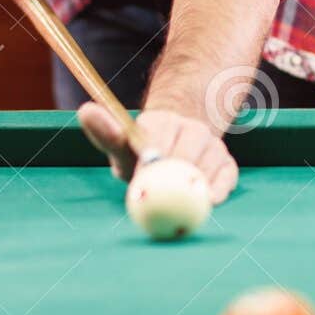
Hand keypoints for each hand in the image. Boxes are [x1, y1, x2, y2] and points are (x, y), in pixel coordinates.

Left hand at [78, 103, 238, 202]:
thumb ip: (105, 132)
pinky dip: (219, 188)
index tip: (144, 178)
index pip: (158, 137)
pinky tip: (210, 200)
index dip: (152, 158)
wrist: (176, 145)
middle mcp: (190, 128)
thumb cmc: (141, 152)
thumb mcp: (120, 144)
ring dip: (198, 184)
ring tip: (185, 204)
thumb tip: (86, 110)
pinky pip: (228, 175)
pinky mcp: (227, 161)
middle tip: (165, 198)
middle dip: (176, 174)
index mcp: (161, 122)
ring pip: (210, 162)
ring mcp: (211, 144)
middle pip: (188, 149)